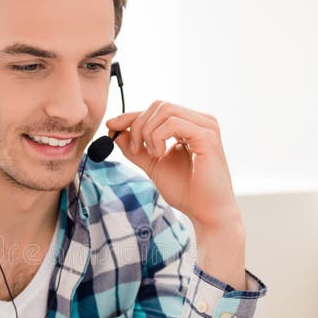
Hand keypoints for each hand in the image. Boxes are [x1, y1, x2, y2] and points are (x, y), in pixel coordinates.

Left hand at [106, 101, 239, 232]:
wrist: (206, 212)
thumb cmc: (186, 192)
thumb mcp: (153, 165)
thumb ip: (136, 149)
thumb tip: (115, 132)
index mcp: (189, 125)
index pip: (156, 110)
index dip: (131, 116)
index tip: (111, 126)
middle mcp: (199, 121)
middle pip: (159, 105)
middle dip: (138, 125)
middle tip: (134, 149)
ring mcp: (206, 126)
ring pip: (164, 110)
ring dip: (147, 132)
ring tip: (151, 154)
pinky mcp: (207, 135)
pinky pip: (173, 123)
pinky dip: (158, 136)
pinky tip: (159, 154)